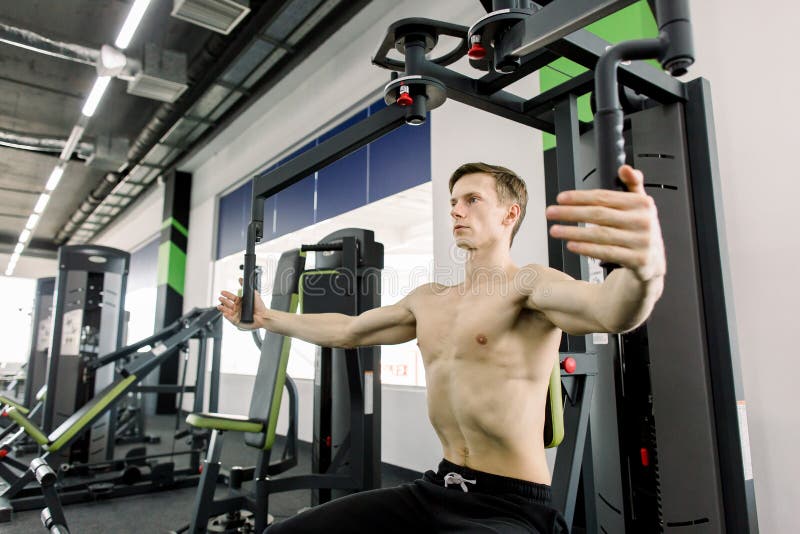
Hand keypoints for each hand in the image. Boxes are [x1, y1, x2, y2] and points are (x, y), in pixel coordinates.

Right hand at [216, 278, 268, 329]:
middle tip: (220, 298)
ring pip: (227, 311)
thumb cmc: (259, 306)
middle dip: (223, 301)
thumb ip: (246, 287)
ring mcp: (237, 315)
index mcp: (241, 302)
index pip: (232, 297)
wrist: (263, 316)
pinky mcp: (238, 321)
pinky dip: (227, 317)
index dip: (227, 294)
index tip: (222, 292)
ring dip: (223, 309)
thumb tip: (240, 279)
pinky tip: (225, 313)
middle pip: (228, 304)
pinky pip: (231, 319)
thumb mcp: (253, 294)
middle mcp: (238, 308)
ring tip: (219, 306)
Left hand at [545, 165, 665, 281]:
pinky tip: (571, 245)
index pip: (604, 197)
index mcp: (642, 204)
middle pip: (599, 214)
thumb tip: (625, 168)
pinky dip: (587, 249)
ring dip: (573, 232)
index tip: (560, 198)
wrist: (654, 262)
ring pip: (600, 234)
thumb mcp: (641, 205)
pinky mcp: (638, 260)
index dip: (580, 197)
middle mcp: (643, 221)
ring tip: (555, 230)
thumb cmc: (640, 230)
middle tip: (550, 212)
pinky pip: (607, 253)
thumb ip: (633, 185)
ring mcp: (641, 242)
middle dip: (571, 213)